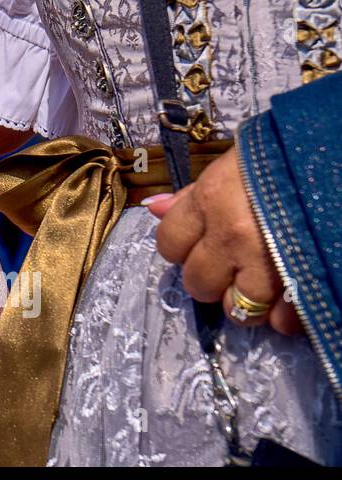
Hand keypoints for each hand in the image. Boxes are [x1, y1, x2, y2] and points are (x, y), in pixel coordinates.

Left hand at [149, 148, 302, 335]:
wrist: (332, 158)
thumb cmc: (283, 160)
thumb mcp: (235, 165)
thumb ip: (195, 193)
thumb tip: (154, 207)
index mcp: (211, 200)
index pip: (169, 244)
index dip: (181, 247)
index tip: (198, 244)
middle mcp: (232, 235)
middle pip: (197, 283)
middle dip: (210, 279)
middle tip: (231, 266)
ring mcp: (268, 263)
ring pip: (237, 309)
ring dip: (245, 301)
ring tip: (260, 284)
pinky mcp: (303, 284)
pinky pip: (281, 321)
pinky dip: (284, 315)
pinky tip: (289, 296)